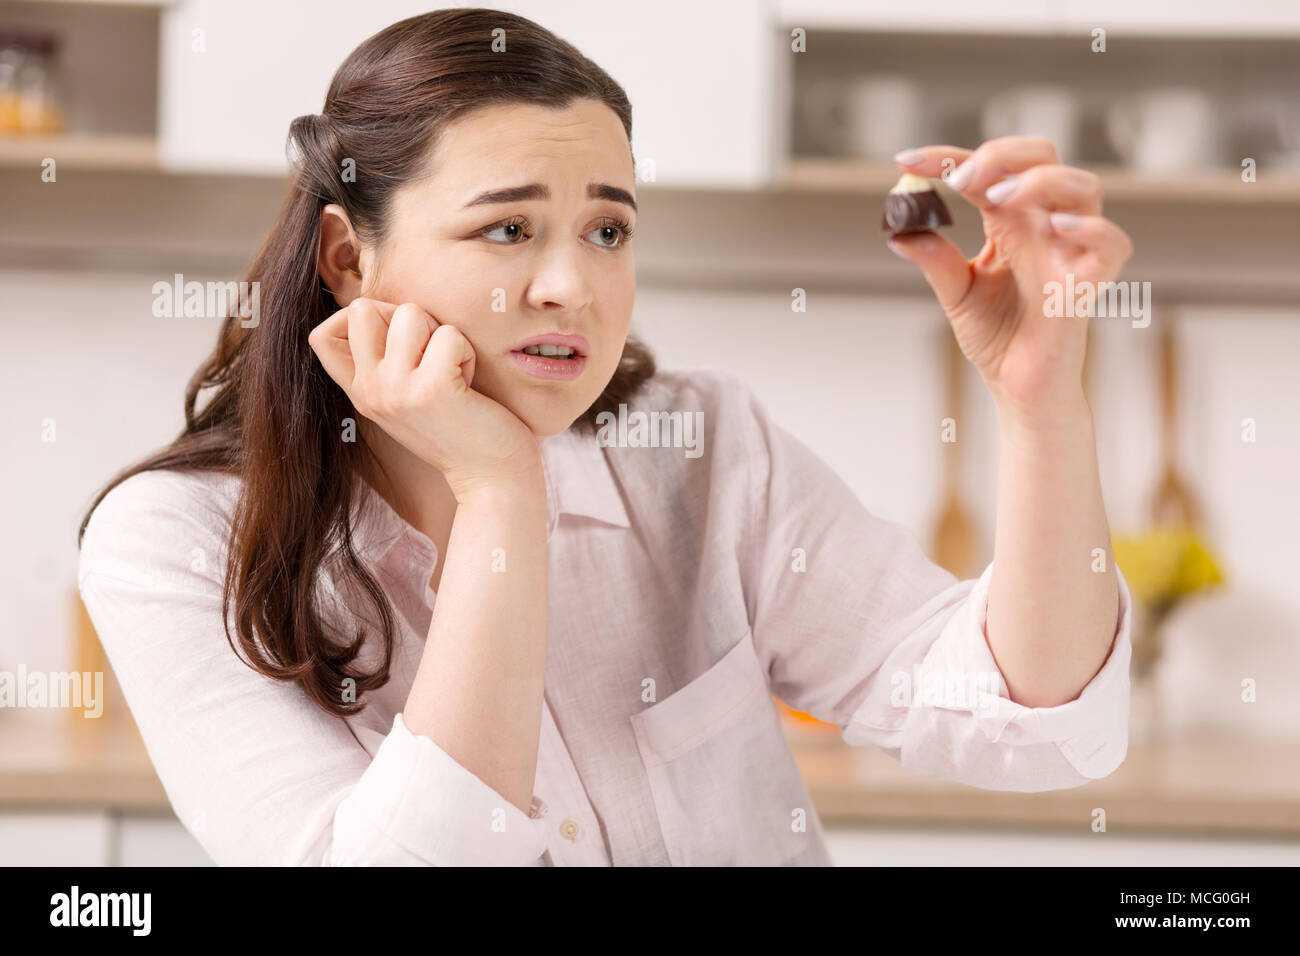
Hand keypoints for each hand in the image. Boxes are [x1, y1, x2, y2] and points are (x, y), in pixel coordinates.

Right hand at [308, 298, 540, 498]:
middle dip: (406, 316)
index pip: (319, 336)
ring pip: (409, 313)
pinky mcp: (431, 389)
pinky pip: (449, 334)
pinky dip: (466, 350)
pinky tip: (468, 384)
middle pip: (363, 308)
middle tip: (432, 353)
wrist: (492, 479)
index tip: (395, 340)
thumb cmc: (461, 430)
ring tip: (453, 371)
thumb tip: (381, 307)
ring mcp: (397, 391)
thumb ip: (385, 364)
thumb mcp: (407, 399)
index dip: (355, 318)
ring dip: (442, 333)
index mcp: (361, 393)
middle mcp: (371, 392)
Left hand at [890, 137, 1134, 424]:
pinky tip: (1055, 229)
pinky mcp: (1088, 285)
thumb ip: (936, 261)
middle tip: (960, 179)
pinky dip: (1091, 230)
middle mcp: (1045, 226)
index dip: (948, 158)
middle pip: (1044, 157)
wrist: (1019, 388)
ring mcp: (1071, 252)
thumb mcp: (957, 294)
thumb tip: (900, 231)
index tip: (906, 160)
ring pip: (1084, 188)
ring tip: (995, 198)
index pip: (987, 170)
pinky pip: (1112, 245)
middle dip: (1002, 156)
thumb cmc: (997, 337)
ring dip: (1040, 181)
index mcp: (1011, 221)